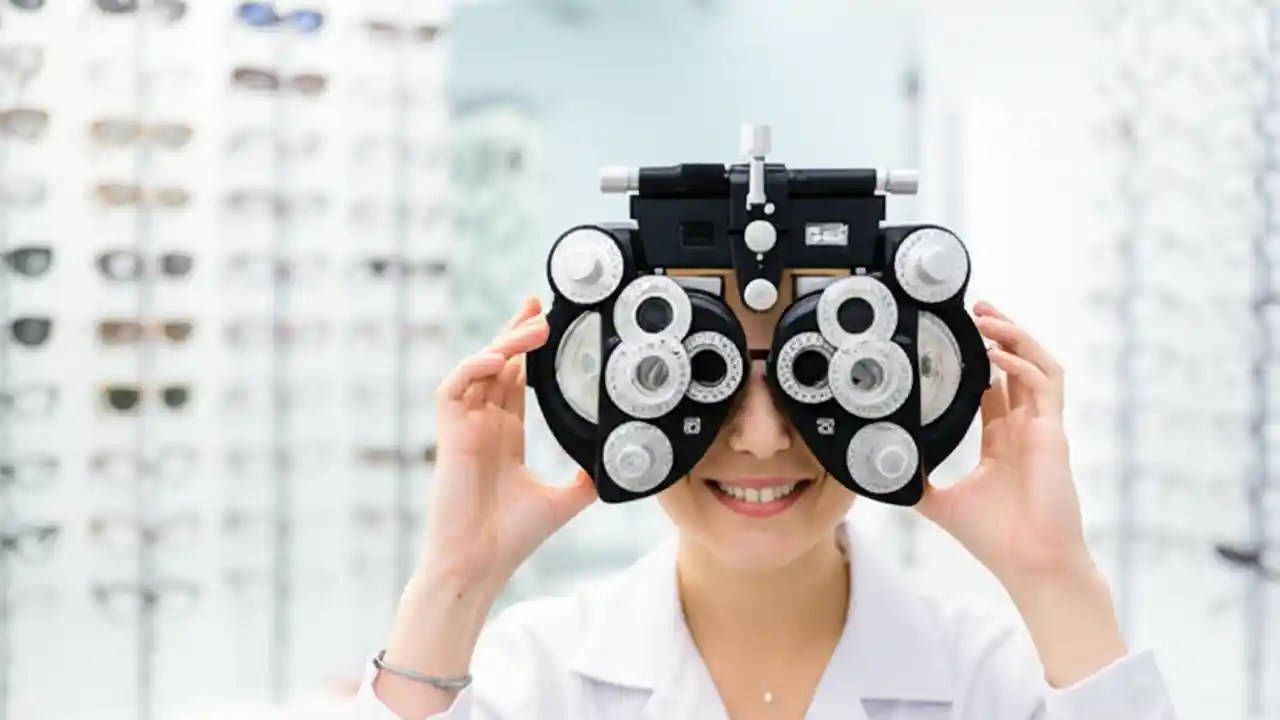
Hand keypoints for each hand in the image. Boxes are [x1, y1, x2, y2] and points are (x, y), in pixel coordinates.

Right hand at [419, 297, 597, 590]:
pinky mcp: (450, 435)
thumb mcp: (564, 499)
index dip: (530, 350)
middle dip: (516, 331)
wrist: (480, 564)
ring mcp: (465, 427)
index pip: (517, 379)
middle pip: (498, 363)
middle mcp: (484, 425)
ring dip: (504, 343)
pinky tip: (500, 358)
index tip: (549, 323)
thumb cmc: (510, 538)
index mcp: (506, 435)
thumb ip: (585, 476)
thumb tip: (618, 463)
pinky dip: (474, 367)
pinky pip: (453, 387)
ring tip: (533, 327)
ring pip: (479, 367)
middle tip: (539, 304)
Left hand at [915, 300, 1092, 584]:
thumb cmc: (996, 539)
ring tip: (986, 317)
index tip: (956, 338)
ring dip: (1014, 337)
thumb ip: (916, 483)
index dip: (979, 360)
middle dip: (999, 333)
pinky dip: (1022, 364)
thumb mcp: (941, 504)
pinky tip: (997, 354)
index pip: (993, 388)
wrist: (1029, 563)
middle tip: (975, 309)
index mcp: (1002, 442)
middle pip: (1018, 366)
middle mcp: (1024, 429)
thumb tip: (880, 473)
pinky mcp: (1053, 434)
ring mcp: (1041, 429)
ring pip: (1037, 366)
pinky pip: (1045, 385)